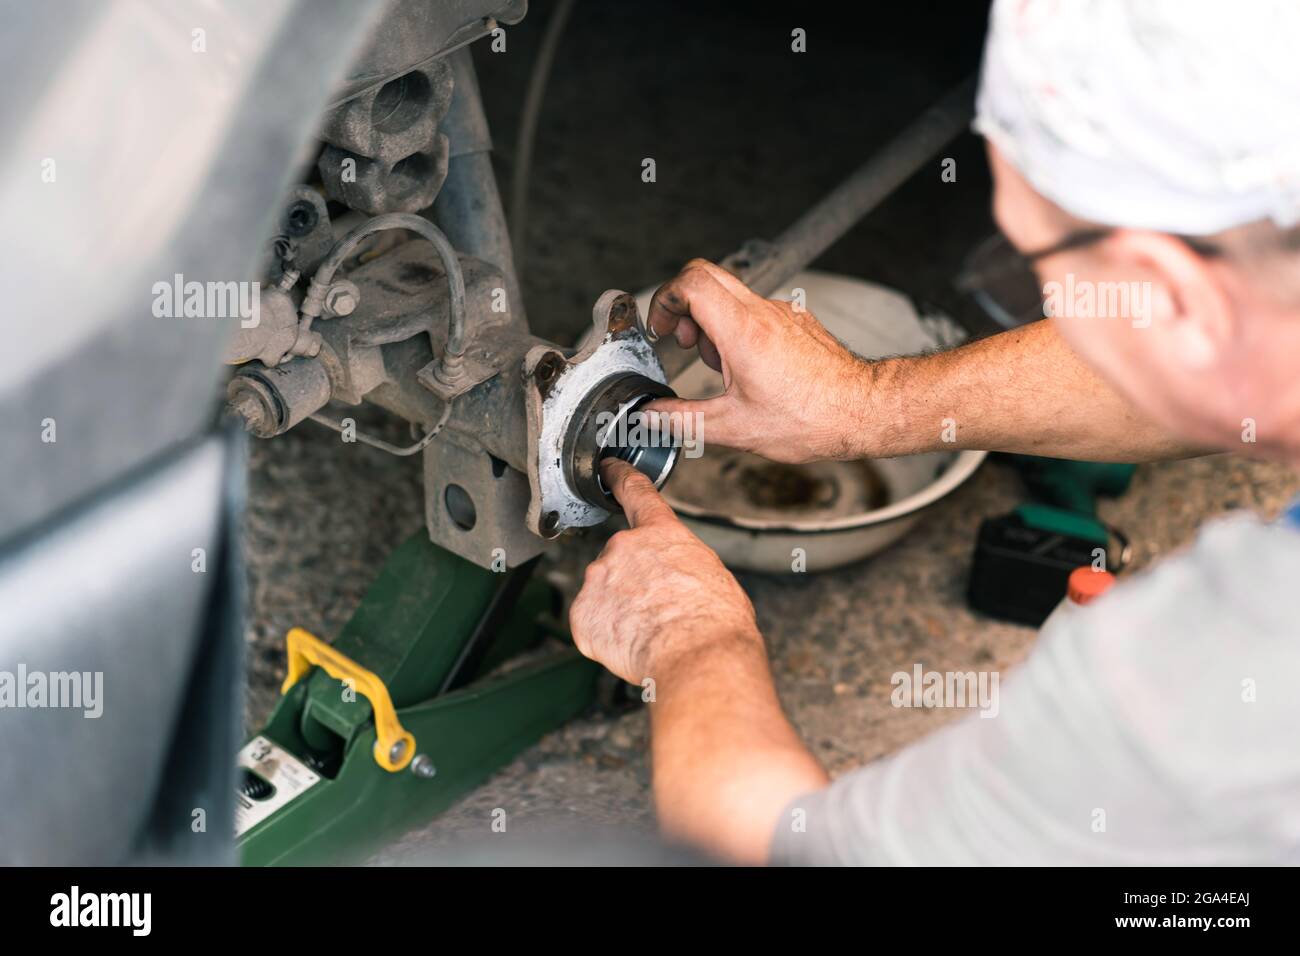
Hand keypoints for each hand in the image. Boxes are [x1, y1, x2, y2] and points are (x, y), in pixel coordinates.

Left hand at [568, 458, 761, 684]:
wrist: (697, 655)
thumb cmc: (714, 620)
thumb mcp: (714, 575)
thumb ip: (682, 563)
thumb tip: (679, 578)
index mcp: (661, 533)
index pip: (636, 492)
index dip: (620, 476)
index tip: (608, 468)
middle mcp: (623, 547)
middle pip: (620, 560)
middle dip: (633, 582)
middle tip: (659, 610)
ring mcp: (598, 578)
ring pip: (604, 592)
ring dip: (620, 609)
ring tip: (649, 631)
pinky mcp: (582, 613)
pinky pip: (591, 622)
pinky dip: (606, 635)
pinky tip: (631, 643)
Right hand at [644, 259, 873, 463]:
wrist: (863, 411)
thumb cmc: (811, 419)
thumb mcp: (734, 428)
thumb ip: (682, 419)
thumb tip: (650, 416)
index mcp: (743, 332)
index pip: (691, 283)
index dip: (665, 301)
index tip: (662, 329)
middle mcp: (762, 312)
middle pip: (706, 274)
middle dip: (683, 305)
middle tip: (685, 341)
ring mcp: (781, 311)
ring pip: (731, 294)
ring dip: (712, 323)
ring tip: (721, 365)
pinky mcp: (795, 319)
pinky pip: (755, 309)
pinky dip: (738, 329)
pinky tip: (748, 366)